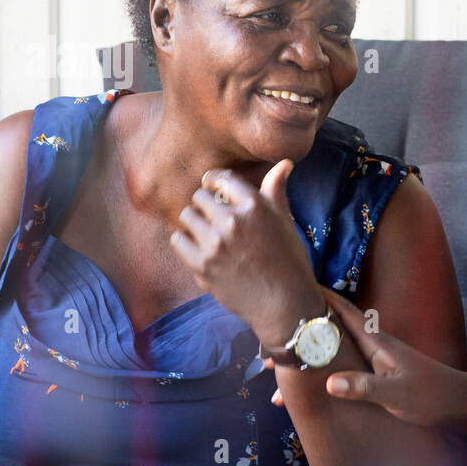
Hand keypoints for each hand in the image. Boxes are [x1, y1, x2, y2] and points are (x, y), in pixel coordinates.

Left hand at [171, 159, 323, 345]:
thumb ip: (276, 190)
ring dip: (194, 223)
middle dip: (205, 205)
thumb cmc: (288, 260)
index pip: (222, 179)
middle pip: (199, 198)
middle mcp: (233, 222)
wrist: (285, 303)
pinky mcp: (201, 266)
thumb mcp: (285, 221)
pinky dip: (184, 242)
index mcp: (255, 206)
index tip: (213, 188)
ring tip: (206, 233)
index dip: (214, 182)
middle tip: (214, 218)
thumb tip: (285, 162)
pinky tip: (198, 248)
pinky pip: (177, 240)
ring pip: (186, 217)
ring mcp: (215, 245)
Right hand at [270, 289, 466, 429]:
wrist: (458, 405)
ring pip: (334, 350)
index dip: (316, 300)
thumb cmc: (432, 397)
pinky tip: (311, 383)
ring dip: (308, 354)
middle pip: (331, 330)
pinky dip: (323, 370)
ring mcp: (375, 358)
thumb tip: (329, 382)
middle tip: (269, 339)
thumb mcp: (397, 394)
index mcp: (377, 342)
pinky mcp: (377, 373)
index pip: (342, 312)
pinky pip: (342, 365)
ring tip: (278, 367)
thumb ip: (365, 387)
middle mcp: (374, 345)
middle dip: (301, 332)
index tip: (289, 290)